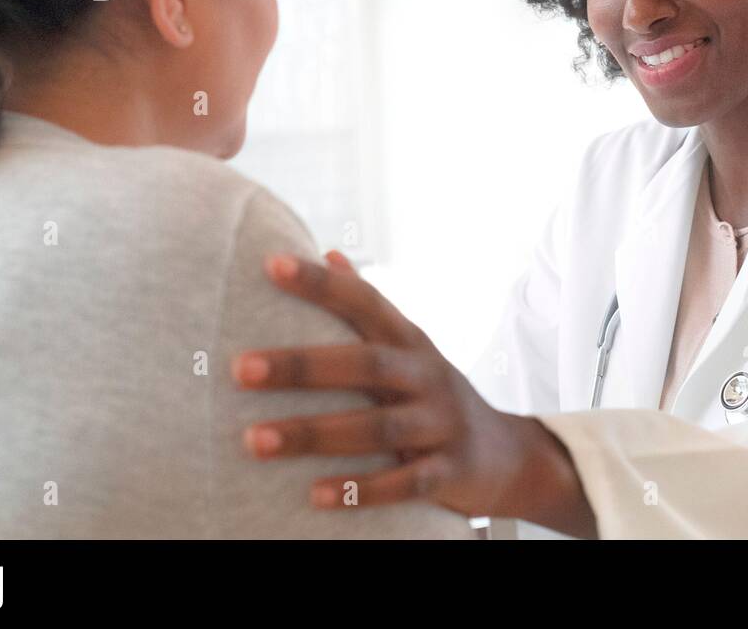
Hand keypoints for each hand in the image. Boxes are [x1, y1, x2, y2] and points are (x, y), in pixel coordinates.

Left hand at [232, 251, 596, 536]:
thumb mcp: (410, 346)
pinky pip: (404, 483)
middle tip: (240, 368)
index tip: (272, 265)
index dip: (321, 283)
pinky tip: (314, 495)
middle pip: (364, 365)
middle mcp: (427, 376)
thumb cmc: (434, 393)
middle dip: (301, 365)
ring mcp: (441, 424)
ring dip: (313, 434)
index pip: (364, 301)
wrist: (508, 454)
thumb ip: (369, 306)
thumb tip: (328, 252)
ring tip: (254, 440)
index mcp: (410, 341)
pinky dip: (360, 490)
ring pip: (376, 428)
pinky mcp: (449, 472)